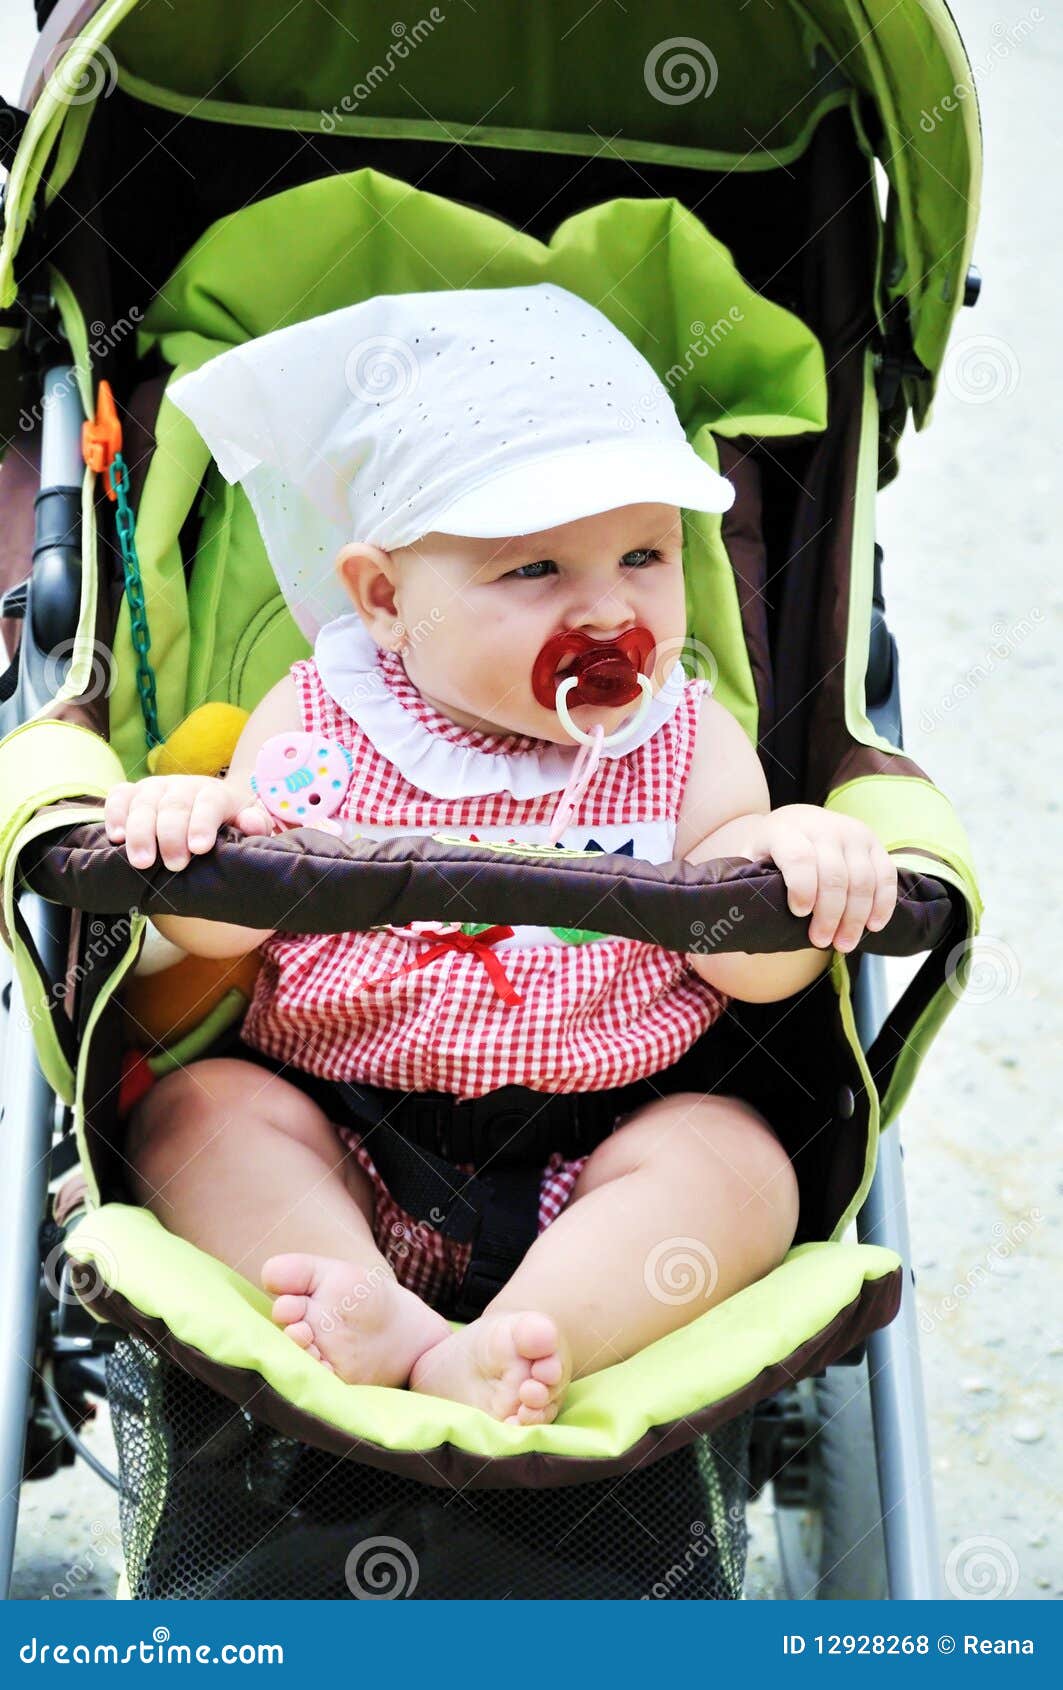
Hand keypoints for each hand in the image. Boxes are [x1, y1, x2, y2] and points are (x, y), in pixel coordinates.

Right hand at [104, 775, 272, 871]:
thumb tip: (251, 823)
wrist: (209, 805)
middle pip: (174, 806)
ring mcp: (155, 788)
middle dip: (171, 835)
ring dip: (140, 832)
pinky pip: (118, 797)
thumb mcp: (249, 823)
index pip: (209, 803)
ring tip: (141, 861)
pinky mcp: (132, 793)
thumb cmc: (229, 823)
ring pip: (144, 802)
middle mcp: (182, 786)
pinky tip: (116, 838)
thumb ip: (256, 824)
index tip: (199, 848)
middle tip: (174, 865)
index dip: (202, 824)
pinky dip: (114, 814)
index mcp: (214, 793)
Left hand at [741, 805, 897, 952]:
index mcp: (786, 830)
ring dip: (855, 916)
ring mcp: (851, 833)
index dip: (802, 887)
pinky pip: (885, 875)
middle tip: (822, 942)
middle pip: (833, 874)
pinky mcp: (873, 843)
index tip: (799, 913)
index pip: (799, 856)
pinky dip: (882, 903)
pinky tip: (873, 925)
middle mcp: (822, 827)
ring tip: (844, 943)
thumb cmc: (772, 851)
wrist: (798, 822)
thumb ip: (749, 881)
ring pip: (862, 879)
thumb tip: (737, 917)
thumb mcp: (753, 859)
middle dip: (830, 914)